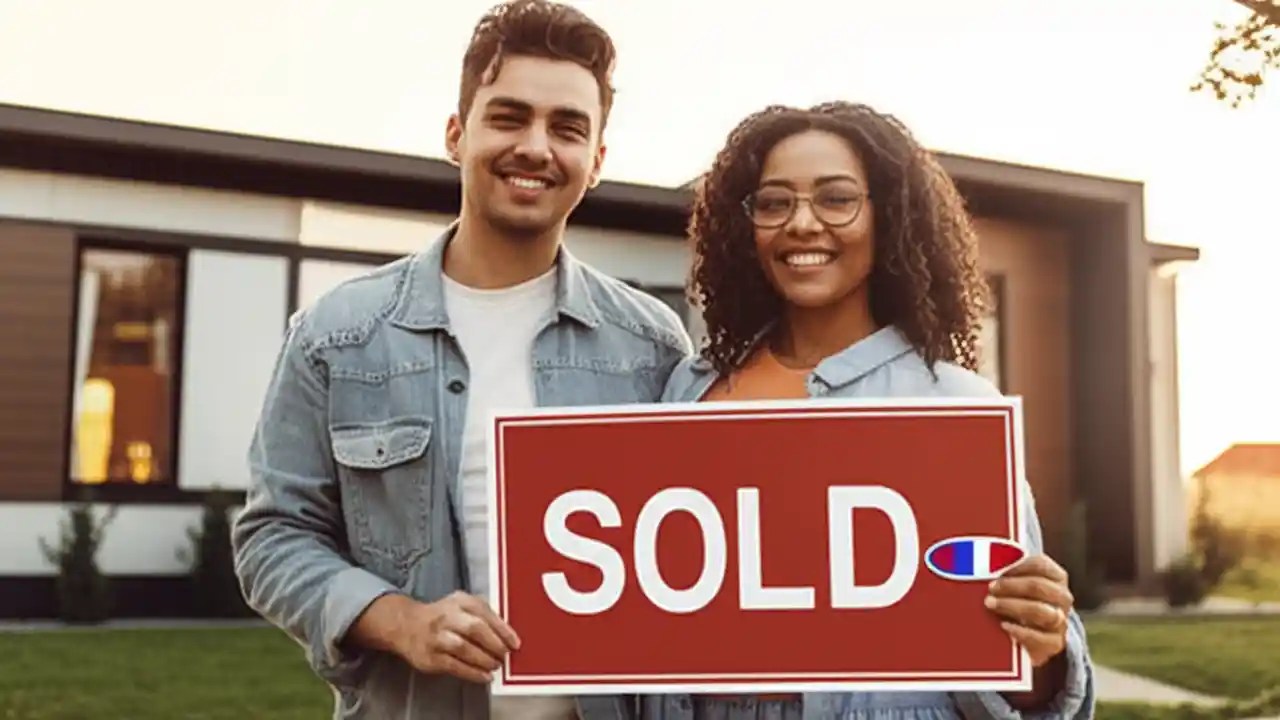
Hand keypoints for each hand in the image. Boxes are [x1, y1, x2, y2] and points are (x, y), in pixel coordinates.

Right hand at [392, 591, 521, 682]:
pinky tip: (484, 676)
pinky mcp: (430, 656)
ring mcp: (437, 637)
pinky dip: (472, 673)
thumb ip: (484, 615)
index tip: (515, 643)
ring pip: (464, 648)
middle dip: (494, 644)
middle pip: (475, 629)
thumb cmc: (442, 615)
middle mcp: (447, 617)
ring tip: (495, 665)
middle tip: (505, 655)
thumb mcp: (462, 605)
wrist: (406, 625)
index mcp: (460, 601)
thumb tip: (507, 635)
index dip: (502, 630)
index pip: (484, 613)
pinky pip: (454, 666)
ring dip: (484, 659)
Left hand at [984, 554, 1071, 666]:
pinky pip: (1042, 638)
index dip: (1017, 565)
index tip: (997, 569)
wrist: (1025, 636)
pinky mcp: (1055, 643)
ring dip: (1013, 606)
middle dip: (1012, 586)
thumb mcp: (1011, 583)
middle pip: (1039, 587)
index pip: (1041, 565)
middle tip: (990, 588)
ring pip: (1042, 611)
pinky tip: (1004, 626)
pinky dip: (1022, 632)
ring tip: (991, 604)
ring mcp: (1060, 621)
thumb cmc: (1014, 600)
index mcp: (1055, 577)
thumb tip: (978, 559)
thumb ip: (1003, 571)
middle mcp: (1062, 598)